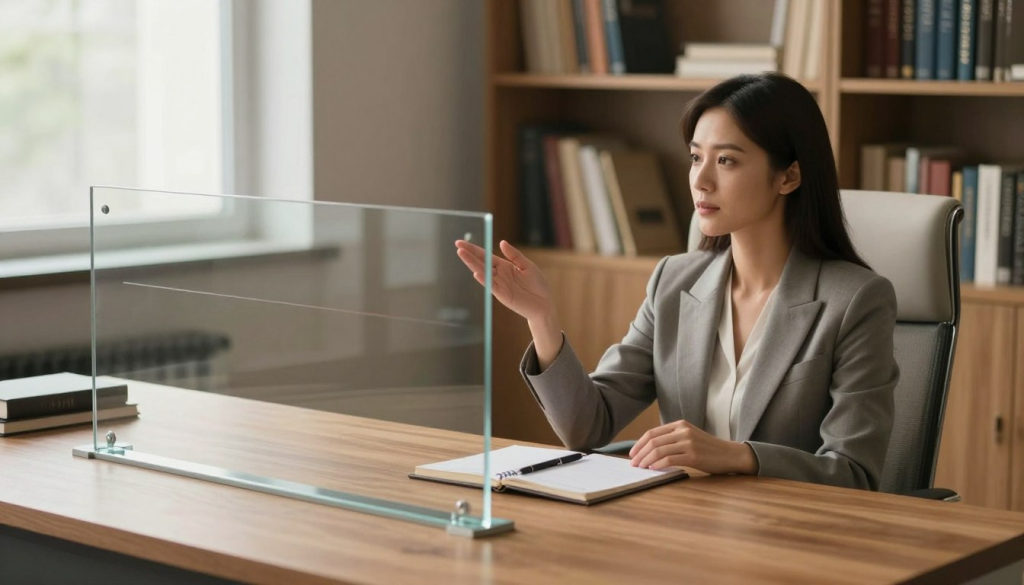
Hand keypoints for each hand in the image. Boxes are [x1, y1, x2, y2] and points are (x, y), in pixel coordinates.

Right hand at [454, 239, 554, 322]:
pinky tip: (476, 272)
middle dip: (469, 254)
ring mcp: (499, 285)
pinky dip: (484, 279)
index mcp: (504, 266)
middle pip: (481, 262)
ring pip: (483, 272)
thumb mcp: (527, 266)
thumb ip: (514, 255)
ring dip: (472, 263)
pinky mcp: (502, 295)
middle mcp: (499, 275)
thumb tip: (502, 242)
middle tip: (458, 245)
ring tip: (462, 254)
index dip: (474, 249)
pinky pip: (491, 286)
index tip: (461, 243)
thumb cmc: (538, 285)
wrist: (545, 304)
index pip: (486, 256)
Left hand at [628, 420, 758, 475]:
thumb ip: (672, 439)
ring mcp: (688, 442)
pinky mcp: (694, 455)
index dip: (639, 444)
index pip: (652, 433)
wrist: (730, 454)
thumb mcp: (689, 437)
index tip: (632, 454)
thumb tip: (650, 450)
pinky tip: (653, 469)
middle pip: (653, 441)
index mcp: (679, 425)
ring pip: (659, 450)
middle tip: (633, 464)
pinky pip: (670, 459)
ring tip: (641, 468)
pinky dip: (658, 464)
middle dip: (640, 453)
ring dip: (646, 460)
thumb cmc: (708, 449)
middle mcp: (683, 431)